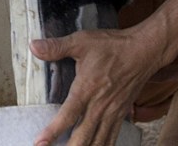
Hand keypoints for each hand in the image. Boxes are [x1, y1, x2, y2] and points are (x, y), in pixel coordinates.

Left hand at [29, 27, 165, 145]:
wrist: (143, 51)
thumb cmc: (113, 46)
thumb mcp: (82, 41)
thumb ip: (57, 47)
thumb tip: (34, 47)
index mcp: (87, 88)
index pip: (68, 115)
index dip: (53, 131)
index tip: (40, 143)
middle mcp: (100, 106)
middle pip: (83, 136)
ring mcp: (112, 113)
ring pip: (97, 141)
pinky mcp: (121, 115)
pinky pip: (111, 138)